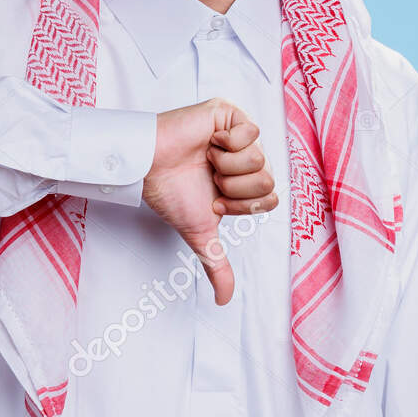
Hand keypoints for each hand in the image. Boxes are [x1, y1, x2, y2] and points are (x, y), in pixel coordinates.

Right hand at [140, 98, 277, 304]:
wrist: (147, 167)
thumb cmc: (171, 194)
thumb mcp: (201, 234)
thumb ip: (217, 265)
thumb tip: (224, 302)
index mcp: (245, 183)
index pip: (270, 198)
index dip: (241, 205)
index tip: (215, 200)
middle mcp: (247, 158)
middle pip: (268, 179)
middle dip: (233, 187)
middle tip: (210, 179)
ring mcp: (240, 134)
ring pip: (260, 158)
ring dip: (226, 166)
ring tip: (206, 160)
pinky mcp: (231, 114)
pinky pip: (250, 131)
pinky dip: (226, 143)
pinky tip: (208, 142)